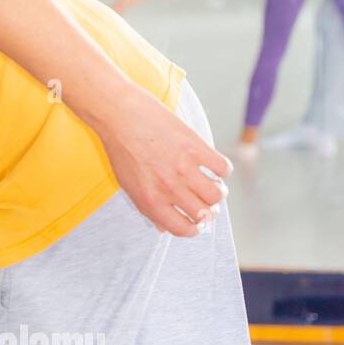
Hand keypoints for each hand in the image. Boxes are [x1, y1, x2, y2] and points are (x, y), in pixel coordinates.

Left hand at [98, 87, 231, 235]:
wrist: (120, 114)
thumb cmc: (122, 149)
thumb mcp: (128, 185)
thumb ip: (147, 208)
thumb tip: (163, 228)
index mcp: (150, 201)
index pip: (183, 229)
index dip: (194, 229)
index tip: (197, 222)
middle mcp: (169, 188)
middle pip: (204, 213)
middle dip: (208, 211)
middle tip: (206, 201)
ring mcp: (183, 168)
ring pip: (217, 194)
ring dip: (218, 192)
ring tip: (211, 183)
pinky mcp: (195, 147)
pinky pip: (223, 168)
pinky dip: (223, 170)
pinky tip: (212, 165)